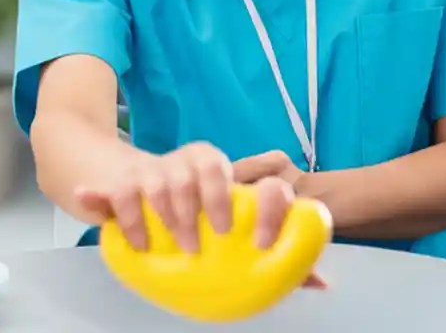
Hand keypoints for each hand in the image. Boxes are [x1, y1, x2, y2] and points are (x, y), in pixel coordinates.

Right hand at [74, 142, 322, 290]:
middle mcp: (203, 162)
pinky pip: (125, 190)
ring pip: (169, 176)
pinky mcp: (131, 177)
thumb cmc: (208, 216)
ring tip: (172, 246)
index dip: (270, 208)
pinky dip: (126, 216)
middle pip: (212, 166)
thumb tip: (320, 284)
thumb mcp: (242, 233)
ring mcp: (165, 165)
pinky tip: (137, 243)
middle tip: (202, 245)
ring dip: (169, 214)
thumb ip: (281, 257)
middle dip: (209, 205)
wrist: (146, 186)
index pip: (265, 180)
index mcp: (240, 178)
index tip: (262, 242)